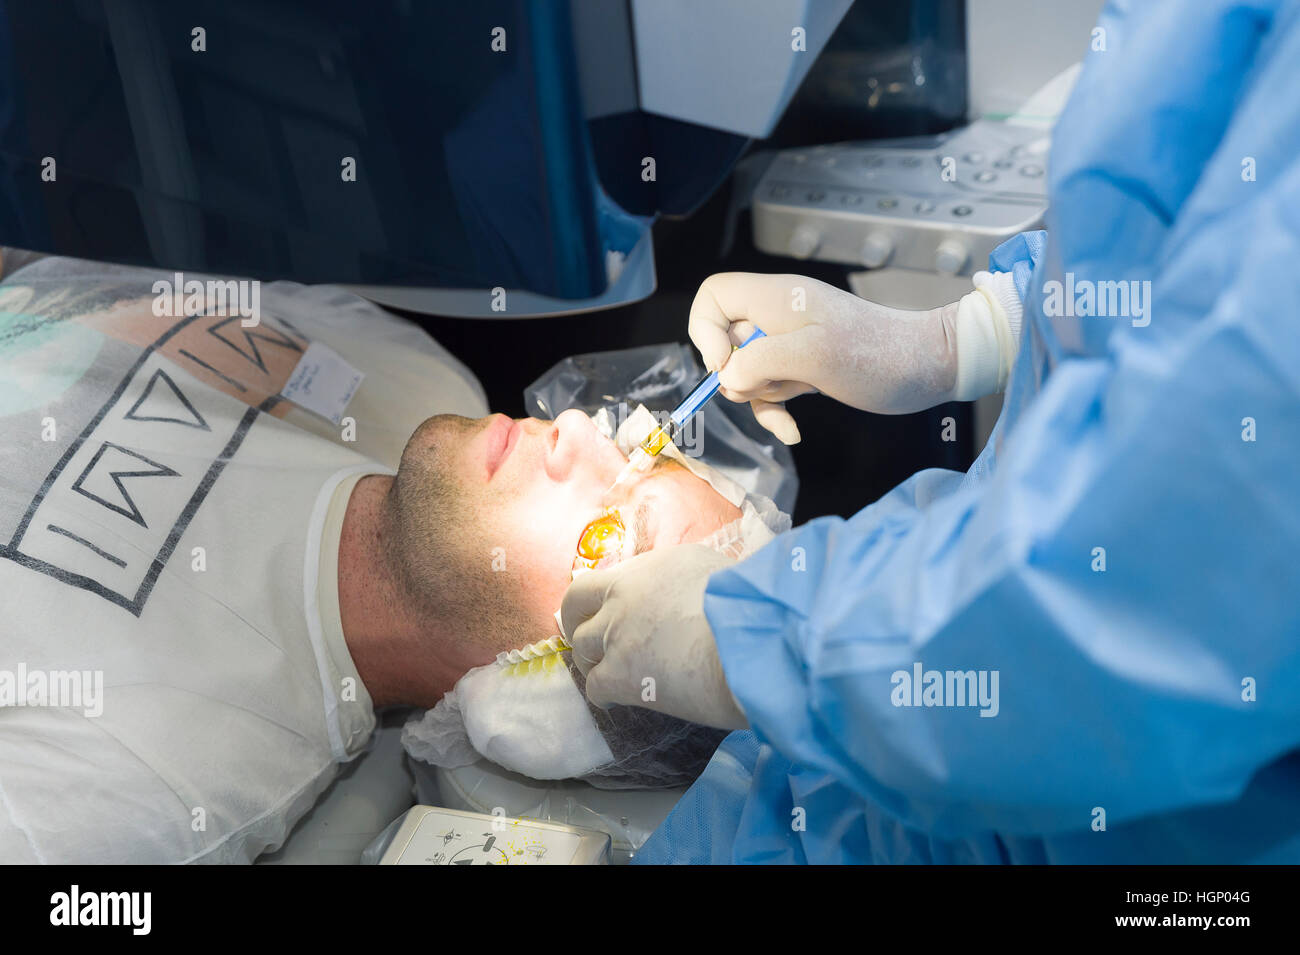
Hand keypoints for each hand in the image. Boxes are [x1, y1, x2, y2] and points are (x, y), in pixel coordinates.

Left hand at [559, 543, 748, 729]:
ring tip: (610, 674)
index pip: (600, 579)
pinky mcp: (619, 674)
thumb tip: (694, 588)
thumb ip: (688, 579)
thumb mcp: (715, 572)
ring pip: (583, 648)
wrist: (750, 644)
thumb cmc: (748, 608)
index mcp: (649, 568)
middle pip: (575, 607)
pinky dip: (604, 695)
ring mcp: (616, 634)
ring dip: (593, 661)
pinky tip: (618, 701)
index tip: (599, 612)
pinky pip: (595, 687)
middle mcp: (624, 595)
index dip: (594, 599)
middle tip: (586, 641)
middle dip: (577, 624)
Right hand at [689, 273, 961, 442]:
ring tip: (802, 392)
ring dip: (763, 395)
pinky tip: (793, 430)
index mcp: (776, 299)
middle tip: (775, 383)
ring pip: (746, 372)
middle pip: (726, 341)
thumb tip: (729, 378)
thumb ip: (762, 360)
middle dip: (740, 374)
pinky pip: (769, 391)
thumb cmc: (879, 354)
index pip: (713, 296)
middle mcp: (778, 317)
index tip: (727, 364)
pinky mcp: (803, 368)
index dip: (706, 331)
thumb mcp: (816, 356)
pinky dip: (775, 411)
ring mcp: (790, 343)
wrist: (928, 367)